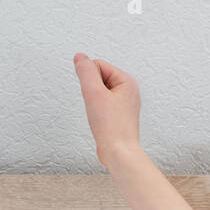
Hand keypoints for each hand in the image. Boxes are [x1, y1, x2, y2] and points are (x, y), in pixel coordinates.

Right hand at [73, 53, 141, 168]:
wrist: (119, 152)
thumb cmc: (111, 127)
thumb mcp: (93, 92)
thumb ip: (85, 71)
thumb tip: (80, 57)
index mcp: (128, 81)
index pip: (97, 64)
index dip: (89, 79)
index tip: (95, 96)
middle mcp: (129, 90)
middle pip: (97, 77)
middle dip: (91, 90)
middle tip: (98, 106)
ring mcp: (124, 102)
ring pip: (98, 91)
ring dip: (93, 100)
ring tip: (100, 114)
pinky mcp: (119, 113)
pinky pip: (101, 103)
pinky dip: (96, 109)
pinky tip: (101, 119)